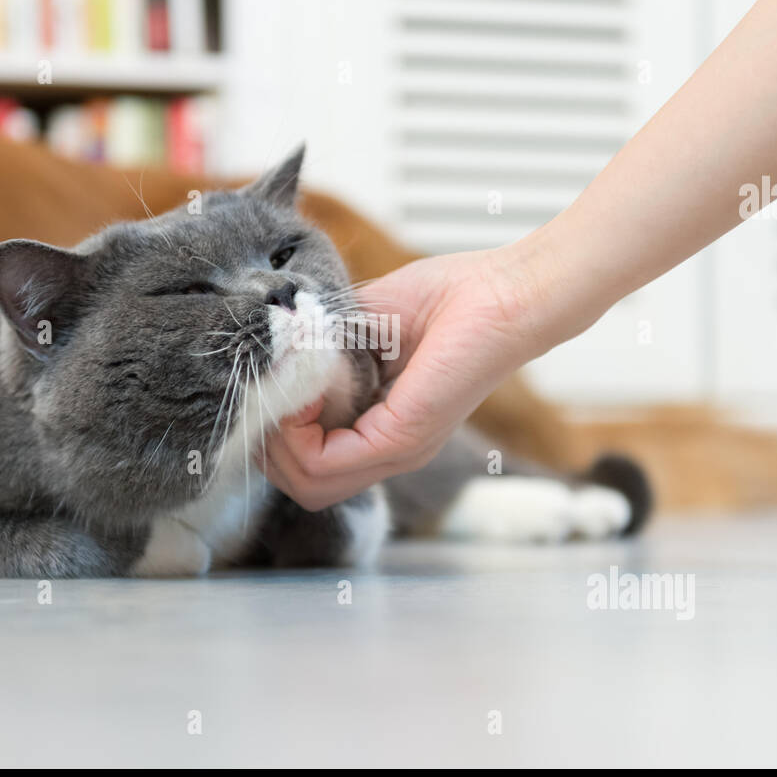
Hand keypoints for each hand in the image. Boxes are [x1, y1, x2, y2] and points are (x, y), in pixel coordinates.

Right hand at [260, 244, 554, 510]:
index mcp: (384, 430)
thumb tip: (271, 352)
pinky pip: (325, 462)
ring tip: (287, 385)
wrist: (507, 291)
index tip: (275, 378)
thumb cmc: (450, 298)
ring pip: (309, 485)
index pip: (309, 464)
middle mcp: (391, 451)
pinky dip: (298, 428)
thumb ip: (321, 346)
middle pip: (303, 485)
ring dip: (280, 437)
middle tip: (270, 388)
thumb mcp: (364, 322)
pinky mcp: (402, 437)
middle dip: (269, 440)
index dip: (278, 429)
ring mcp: (398, 450)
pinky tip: (305, 383)